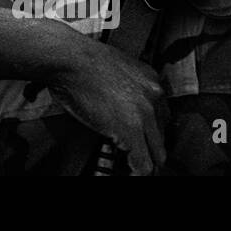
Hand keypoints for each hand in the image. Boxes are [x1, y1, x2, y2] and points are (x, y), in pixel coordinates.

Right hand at [50, 40, 167, 175]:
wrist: (68, 57)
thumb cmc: (79, 59)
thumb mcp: (113, 66)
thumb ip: (123, 86)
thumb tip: (117, 105)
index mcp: (150, 79)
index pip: (162, 115)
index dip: (150, 131)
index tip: (143, 139)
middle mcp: (154, 96)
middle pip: (162, 135)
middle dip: (150, 148)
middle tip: (137, 156)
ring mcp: (144, 114)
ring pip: (157, 153)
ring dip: (145, 162)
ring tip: (132, 168)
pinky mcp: (130, 130)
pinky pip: (142, 163)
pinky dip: (136, 171)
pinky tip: (127, 173)